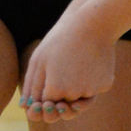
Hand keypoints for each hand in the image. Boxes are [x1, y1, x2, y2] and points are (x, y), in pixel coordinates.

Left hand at [20, 9, 116, 123]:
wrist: (93, 23)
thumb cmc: (61, 40)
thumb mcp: (39, 60)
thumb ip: (32, 85)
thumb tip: (25, 107)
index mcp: (55, 89)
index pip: (46, 105)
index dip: (42, 100)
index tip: (44, 87)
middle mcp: (74, 94)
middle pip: (64, 107)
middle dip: (59, 101)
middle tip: (60, 79)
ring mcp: (91, 90)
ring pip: (80, 99)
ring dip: (75, 90)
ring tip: (73, 67)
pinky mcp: (105, 84)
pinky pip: (94, 89)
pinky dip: (90, 80)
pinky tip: (88, 61)